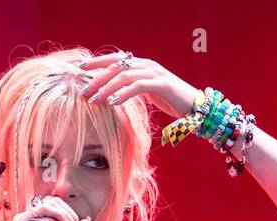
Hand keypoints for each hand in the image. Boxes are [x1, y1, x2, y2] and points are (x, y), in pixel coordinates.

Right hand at [6, 196, 91, 220]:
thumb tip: (86, 219)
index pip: (55, 206)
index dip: (70, 214)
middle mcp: (28, 218)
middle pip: (54, 202)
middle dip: (70, 214)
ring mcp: (23, 219)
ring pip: (50, 203)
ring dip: (66, 214)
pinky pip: (43, 208)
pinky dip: (58, 214)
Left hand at [75, 50, 200, 119]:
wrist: (195, 105)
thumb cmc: (171, 100)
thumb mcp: (148, 92)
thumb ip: (133, 87)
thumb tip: (114, 92)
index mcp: (142, 65)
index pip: (116, 59)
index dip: (97, 62)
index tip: (80, 69)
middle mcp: (146, 65)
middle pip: (116, 66)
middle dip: (97, 77)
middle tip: (83, 90)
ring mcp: (154, 73)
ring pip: (124, 75)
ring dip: (107, 87)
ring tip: (94, 99)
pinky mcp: (160, 84)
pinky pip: (137, 86)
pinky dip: (123, 94)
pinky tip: (113, 103)